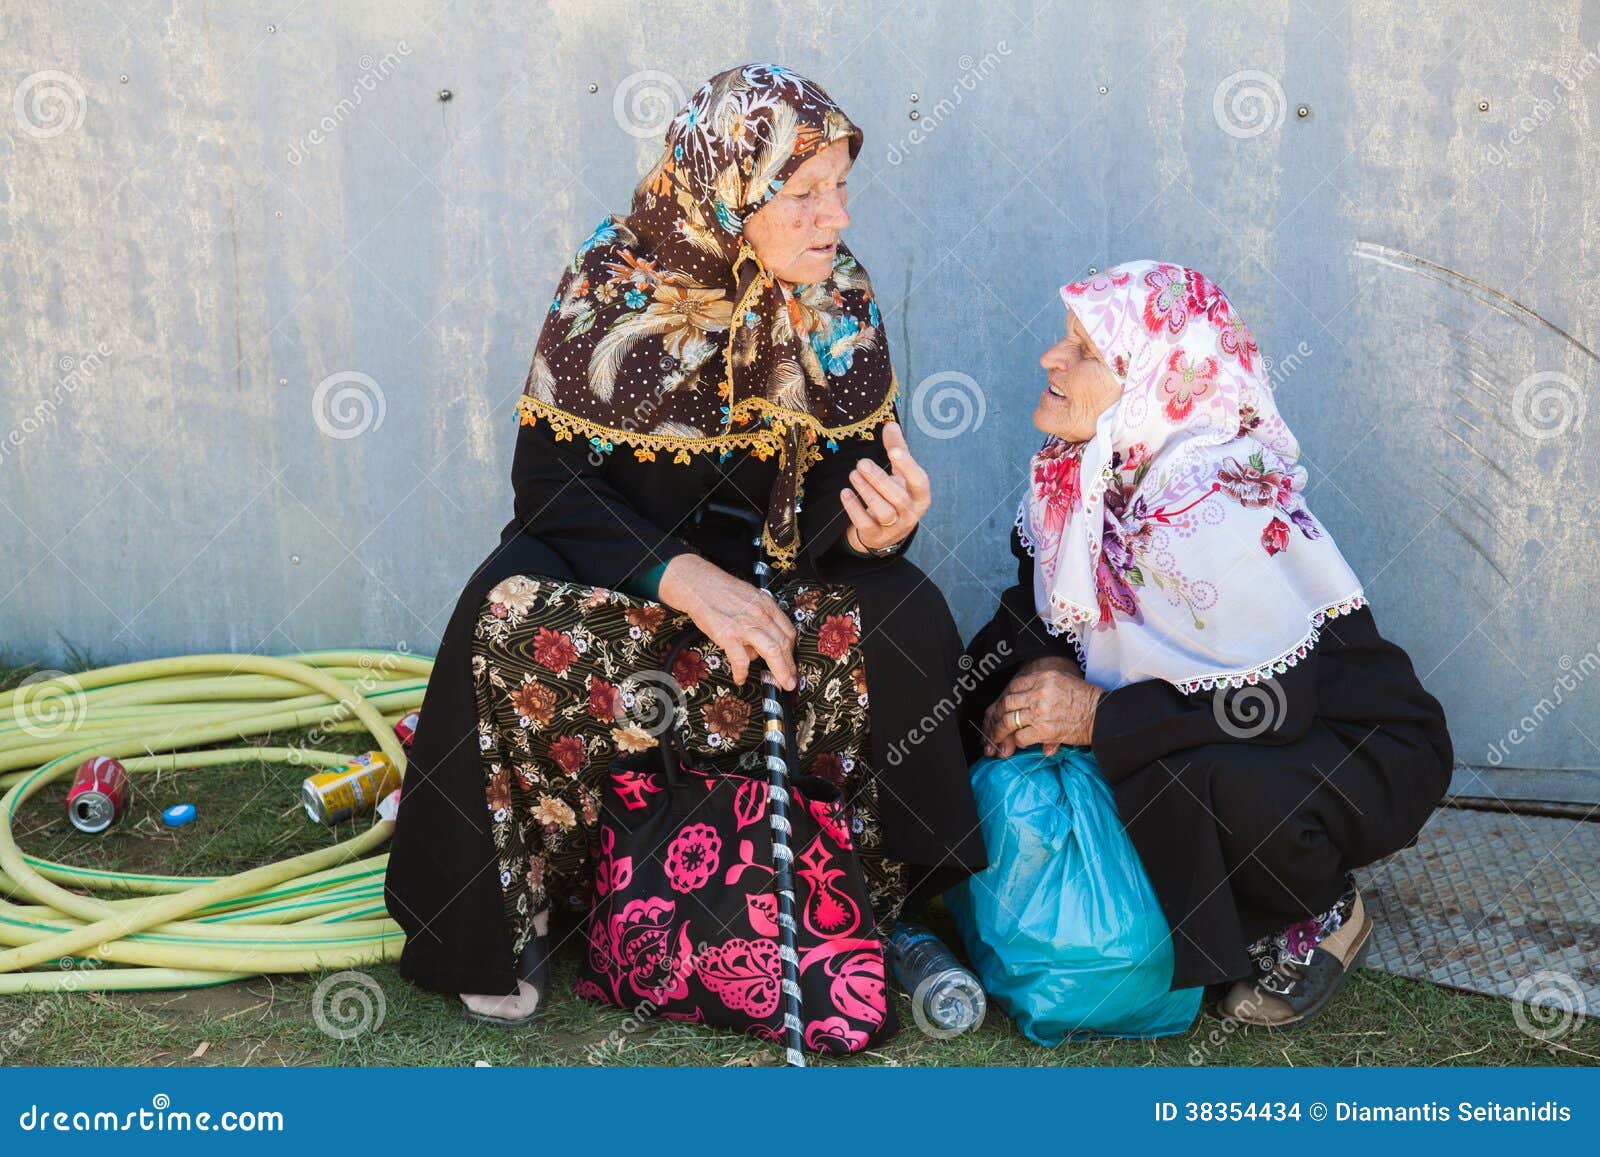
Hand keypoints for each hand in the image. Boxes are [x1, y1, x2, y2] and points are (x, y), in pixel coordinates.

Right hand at [657, 554, 797, 689]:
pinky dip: (742, 672)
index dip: (793, 651)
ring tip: (781, 684)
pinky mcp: (728, 635)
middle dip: (790, 666)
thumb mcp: (750, 598)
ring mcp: (745, 626)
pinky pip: (741, 660)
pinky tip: (741, 678)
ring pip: (772, 652)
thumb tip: (759, 643)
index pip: (788, 631)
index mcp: (767, 605)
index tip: (792, 662)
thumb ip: (760, 617)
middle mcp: (760, 615)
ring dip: (780, 671)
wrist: (698, 585)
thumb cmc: (721, 591)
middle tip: (791, 680)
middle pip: (784, 644)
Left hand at [839, 420, 930, 552]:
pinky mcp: (876, 536)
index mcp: (921, 495)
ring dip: (867, 492)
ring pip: (884, 511)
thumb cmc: (897, 496)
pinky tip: (845, 493)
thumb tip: (890, 424)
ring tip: (853, 474)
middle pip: (898, 497)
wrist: (889, 532)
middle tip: (862, 463)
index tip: (894, 451)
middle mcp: (911, 513)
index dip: (908, 466)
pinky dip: (854, 508)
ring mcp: (895, 527)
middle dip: (879, 479)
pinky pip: (865, 524)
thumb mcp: (901, 475)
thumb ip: (898, 450)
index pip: (919, 481)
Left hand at [981, 656, 1103, 757]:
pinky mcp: (1043, 729)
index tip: (1002, 707)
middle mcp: (1039, 692)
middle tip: (994, 725)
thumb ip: (1042, 689)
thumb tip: (1028, 702)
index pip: (1014, 686)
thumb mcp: (1064, 682)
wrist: (1102, 714)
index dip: (1006, 698)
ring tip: (998, 739)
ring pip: (1009, 720)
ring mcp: (1040, 711)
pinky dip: (1018, 741)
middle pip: (1008, 703)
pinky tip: (1021, 743)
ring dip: (1001, 732)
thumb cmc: (1086, 699)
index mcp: (1043, 677)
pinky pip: (1021, 736)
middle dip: (998, 716)